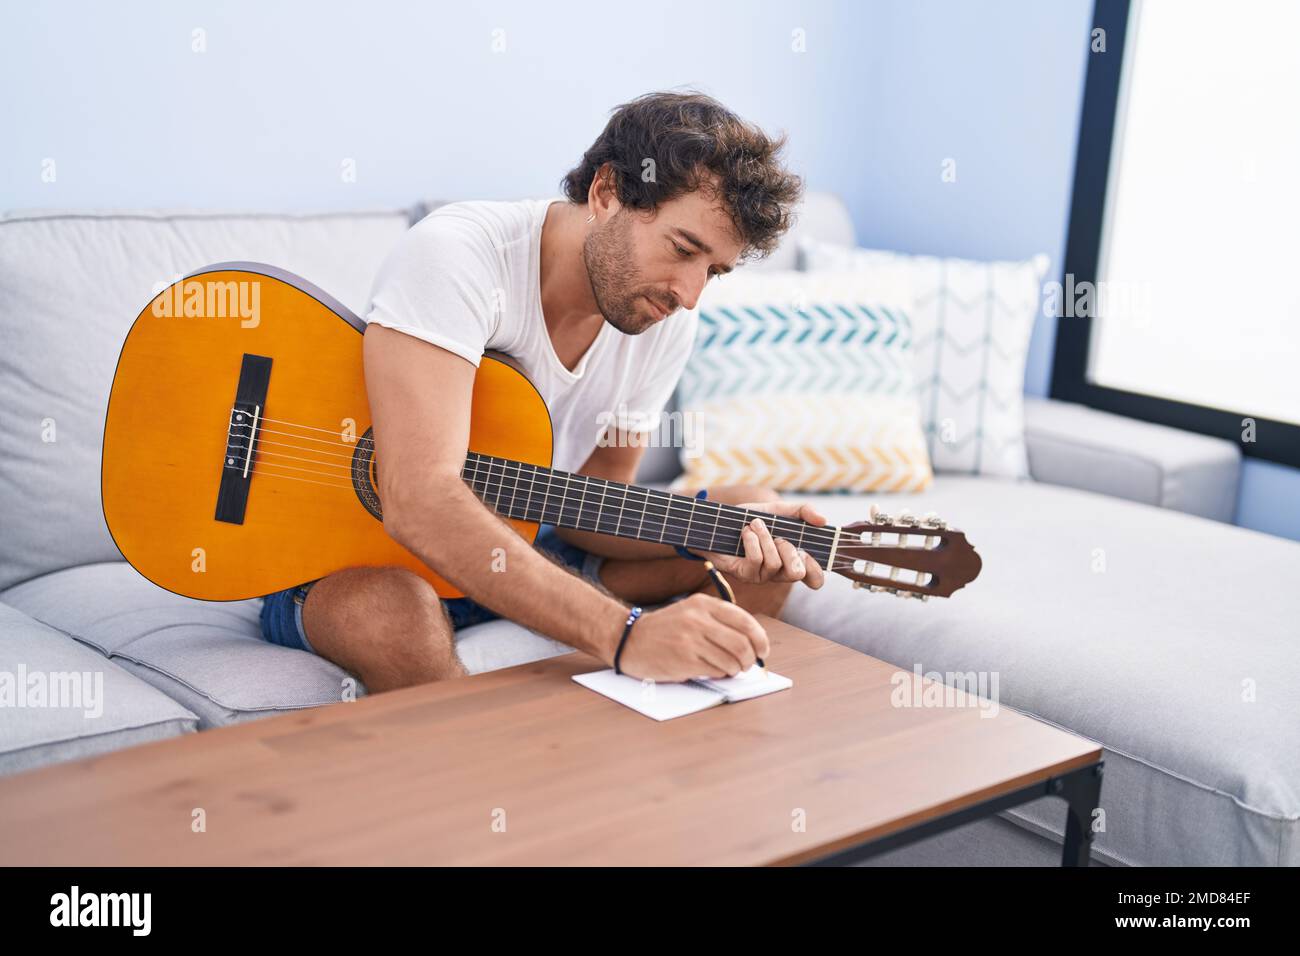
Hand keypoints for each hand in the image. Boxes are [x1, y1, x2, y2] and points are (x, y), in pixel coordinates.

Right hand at [616, 593, 768, 681]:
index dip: (760, 638)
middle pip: (743, 643)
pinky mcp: (684, 660)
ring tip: (730, 669)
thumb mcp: (691, 612)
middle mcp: (698, 619)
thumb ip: (719, 621)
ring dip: (736, 669)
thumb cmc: (665, 629)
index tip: (762, 649)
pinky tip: (713, 671)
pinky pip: (716, 671)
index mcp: (703, 604)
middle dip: (751, 658)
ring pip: (732, 660)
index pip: (745, 620)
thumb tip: (753, 642)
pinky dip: (721, 674)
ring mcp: (691, 640)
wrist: (629, 639)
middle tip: (748, 664)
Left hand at [697, 501, 828, 588]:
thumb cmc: (750, 518)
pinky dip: (752, 541)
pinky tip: (745, 532)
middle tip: (780, 537)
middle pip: (798, 574)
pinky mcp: (744, 575)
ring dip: (765, 538)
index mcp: (793, 559)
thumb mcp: (779, 510)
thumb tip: (823, 520)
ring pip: (775, 563)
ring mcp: (762, 576)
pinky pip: (756, 560)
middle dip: (790, 551)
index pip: (814, 579)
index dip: (816, 570)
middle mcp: (780, 572)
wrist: (718, 520)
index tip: (807, 551)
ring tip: (755, 525)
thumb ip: (803, 511)